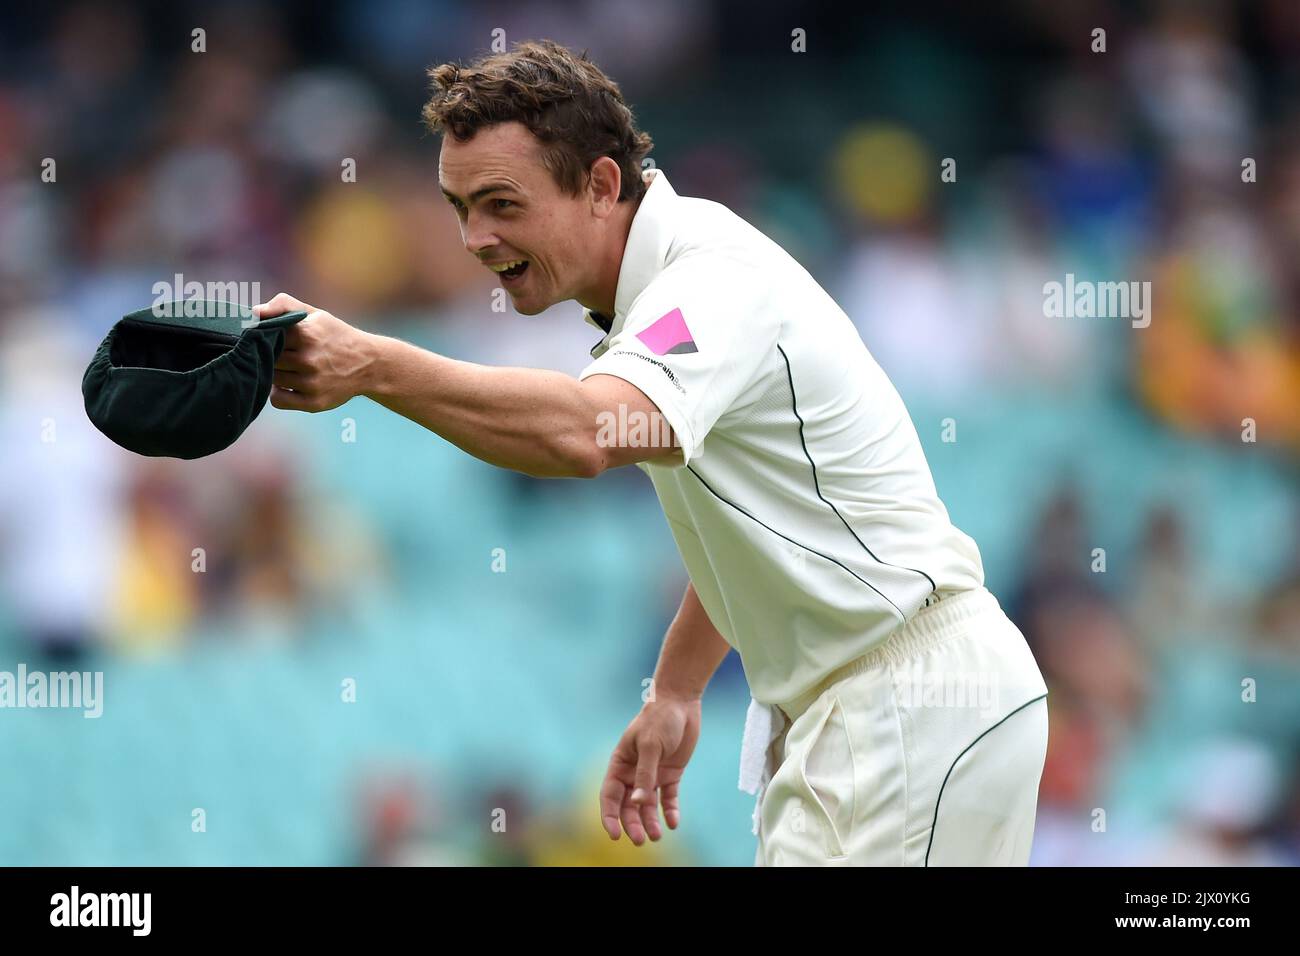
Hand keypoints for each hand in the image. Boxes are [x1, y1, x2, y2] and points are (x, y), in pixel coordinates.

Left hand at [253, 292, 379, 412]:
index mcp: (307, 334)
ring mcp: (312, 383)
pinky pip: (277, 400)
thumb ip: (283, 305)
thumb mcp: (315, 314)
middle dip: (271, 356)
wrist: (370, 365)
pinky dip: (279, 393)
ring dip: (276, 374)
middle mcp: (309, 360)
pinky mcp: (314, 402)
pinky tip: (291, 384)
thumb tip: (253, 312)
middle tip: (284, 354)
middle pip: (268, 358)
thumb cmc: (336, 336)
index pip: (265, 335)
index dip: (264, 337)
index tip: (270, 338)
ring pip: (271, 378)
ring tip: (291, 368)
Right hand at [599, 694, 700, 844]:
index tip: (614, 835)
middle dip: (632, 824)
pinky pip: (668, 798)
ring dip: (650, 822)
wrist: (680, 703)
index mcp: (620, 763)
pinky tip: (673, 823)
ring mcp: (652, 774)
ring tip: (657, 836)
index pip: (609, 795)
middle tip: (640, 841)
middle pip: (628, 805)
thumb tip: (637, 802)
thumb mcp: (650, 746)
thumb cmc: (659, 720)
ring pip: (647, 805)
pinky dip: (670, 811)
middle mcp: (633, 772)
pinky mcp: (670, 774)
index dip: (609, 816)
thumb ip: (645, 774)